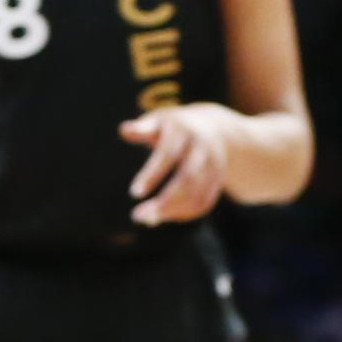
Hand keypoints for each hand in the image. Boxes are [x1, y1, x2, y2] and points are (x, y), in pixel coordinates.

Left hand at [121, 106, 232, 226]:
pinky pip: (205, 202)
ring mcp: (215, 165)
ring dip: (172, 212)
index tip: (134, 193)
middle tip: (137, 216)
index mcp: (184, 133)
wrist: (213, 126)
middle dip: (164, 201)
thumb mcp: (158, 121)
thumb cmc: (174, 127)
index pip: (169, 155)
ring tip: (147, 220)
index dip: (152, 175)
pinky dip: (185, 214)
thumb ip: (142, 129)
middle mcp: (203, 149)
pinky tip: (165, 217)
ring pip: (197, 194)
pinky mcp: (218, 179)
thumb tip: (124, 129)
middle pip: (188, 178)